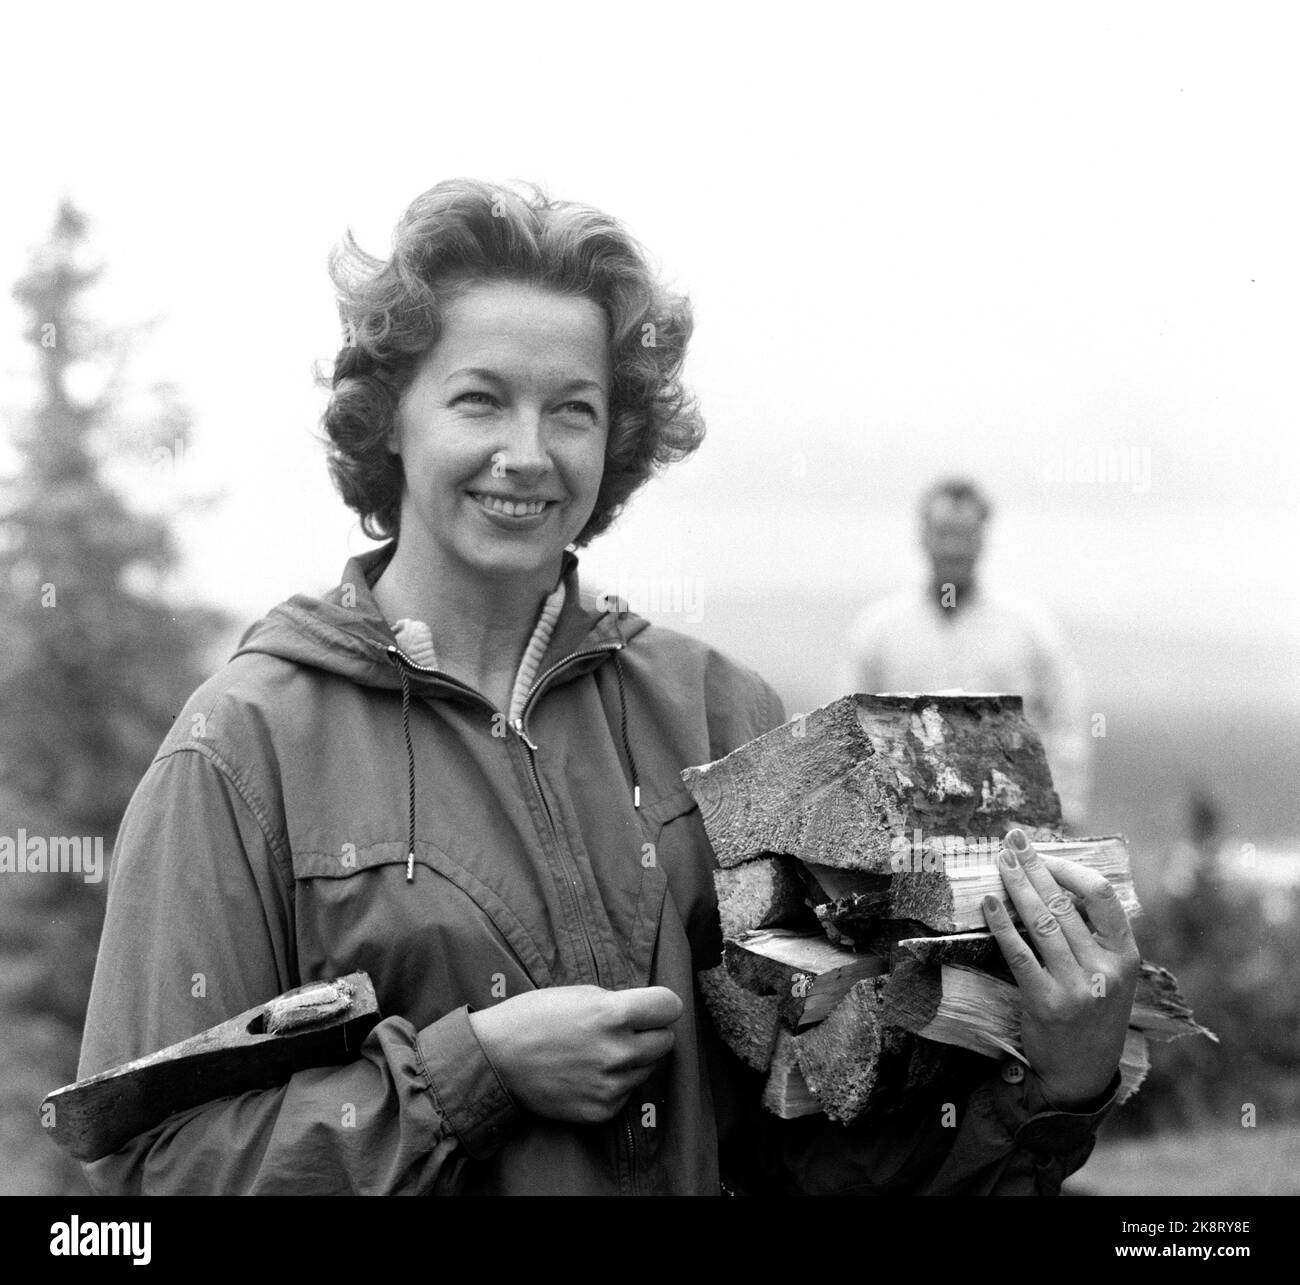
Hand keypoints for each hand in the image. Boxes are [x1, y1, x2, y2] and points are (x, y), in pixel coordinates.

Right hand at [468, 985, 682, 1123]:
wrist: (496, 1059)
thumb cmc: (535, 1016)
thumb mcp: (580, 993)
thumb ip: (618, 1003)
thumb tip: (648, 1011)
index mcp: (613, 1014)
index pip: (671, 1007)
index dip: (662, 1005)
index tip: (654, 1008)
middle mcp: (618, 1051)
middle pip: (666, 1041)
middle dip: (651, 1033)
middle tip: (626, 1030)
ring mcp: (610, 1085)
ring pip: (648, 1069)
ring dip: (633, 1060)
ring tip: (601, 1053)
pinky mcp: (601, 1110)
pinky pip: (626, 1094)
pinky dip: (615, 1084)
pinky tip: (589, 1074)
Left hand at [981, 828, 1139, 1108]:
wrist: (1081, 1075)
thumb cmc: (1093, 1014)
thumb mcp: (1112, 976)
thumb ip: (1095, 935)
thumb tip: (1059, 881)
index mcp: (1126, 956)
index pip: (1102, 896)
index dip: (1069, 868)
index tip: (1044, 852)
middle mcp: (1105, 969)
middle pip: (1065, 903)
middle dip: (1035, 867)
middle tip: (1012, 841)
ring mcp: (1076, 987)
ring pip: (1041, 923)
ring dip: (1017, 887)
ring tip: (1000, 862)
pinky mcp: (1046, 1002)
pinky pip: (1019, 954)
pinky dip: (1001, 925)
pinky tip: (988, 903)